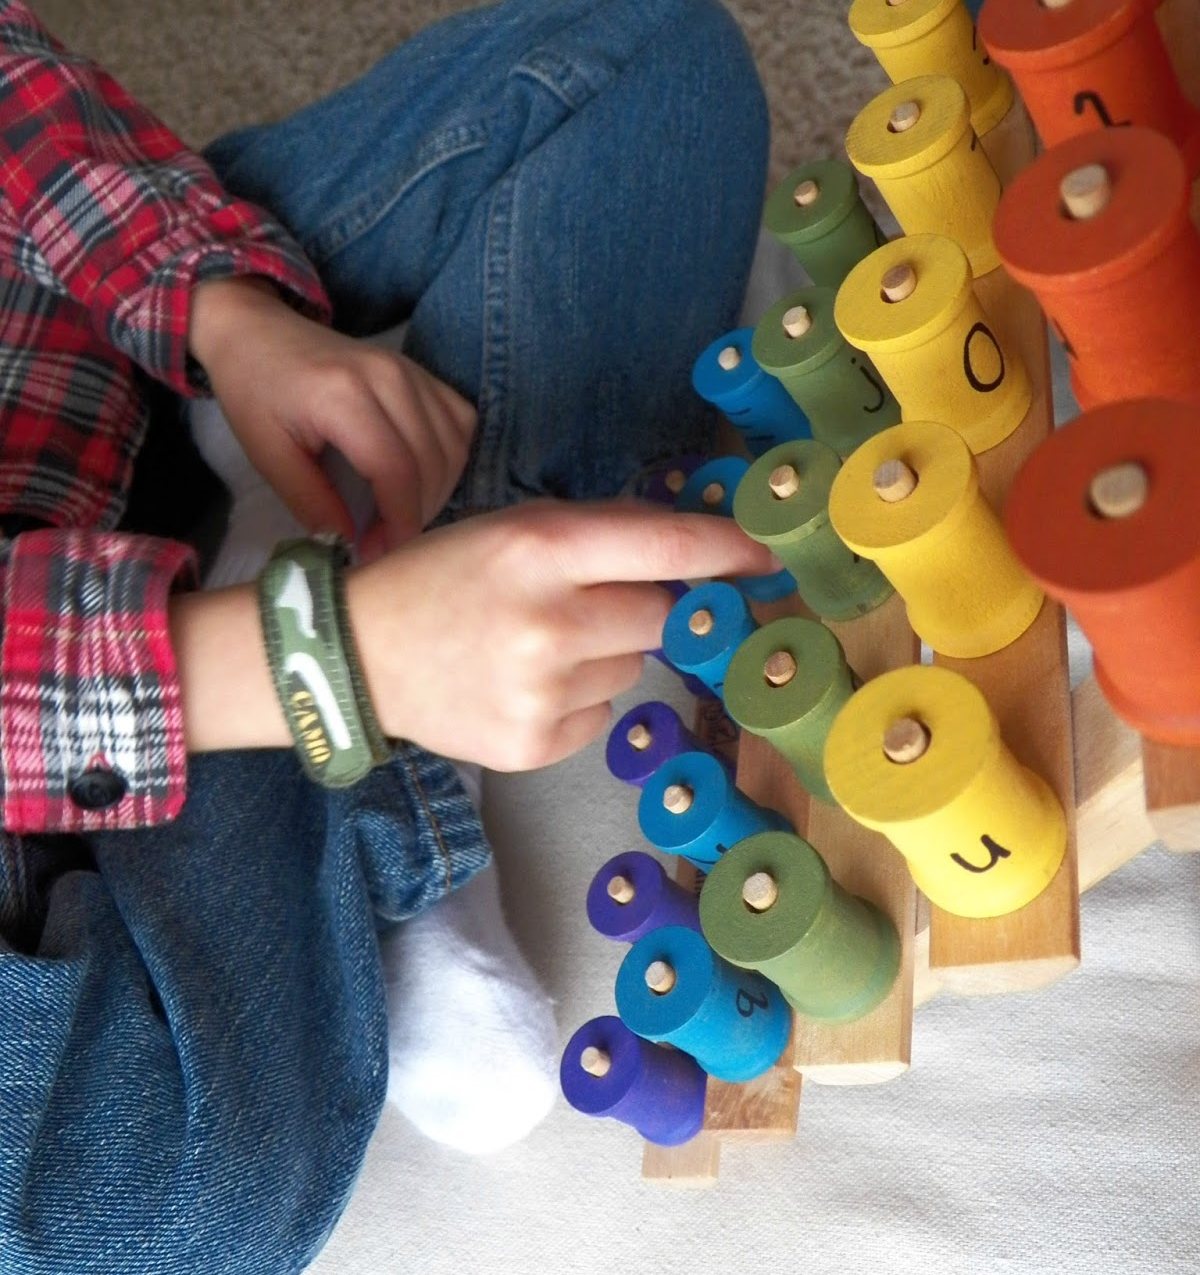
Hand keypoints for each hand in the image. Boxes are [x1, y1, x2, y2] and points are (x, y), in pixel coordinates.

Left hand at [189, 277, 475, 556]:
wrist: (259, 332)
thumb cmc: (255, 392)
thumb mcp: (267, 455)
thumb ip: (311, 502)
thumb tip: (350, 548)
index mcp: (344, 395)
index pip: (397, 470)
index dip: (399, 523)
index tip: (380, 554)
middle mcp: (389, 376)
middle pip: (432, 463)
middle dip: (416, 515)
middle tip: (382, 542)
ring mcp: (412, 370)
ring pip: (454, 448)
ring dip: (436, 492)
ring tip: (398, 514)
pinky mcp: (423, 373)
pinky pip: (461, 424)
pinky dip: (450, 460)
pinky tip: (419, 480)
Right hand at [345, 497, 778, 770]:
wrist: (358, 656)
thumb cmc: (444, 578)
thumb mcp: (515, 529)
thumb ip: (605, 533)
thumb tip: (704, 546)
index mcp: (542, 549)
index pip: (667, 546)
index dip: (729, 551)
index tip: (769, 557)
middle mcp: (549, 622)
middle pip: (662, 615)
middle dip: (645, 606)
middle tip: (587, 604)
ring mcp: (542, 692)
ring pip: (633, 667)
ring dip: (606, 654)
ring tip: (536, 646)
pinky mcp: (534, 745)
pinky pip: (602, 715)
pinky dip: (579, 699)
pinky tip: (524, 684)